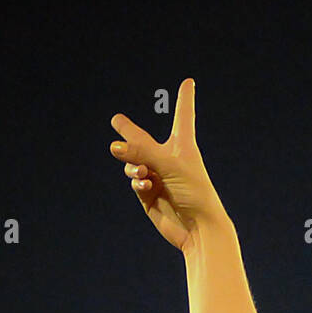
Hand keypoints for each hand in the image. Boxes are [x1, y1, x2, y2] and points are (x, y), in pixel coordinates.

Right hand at [108, 78, 223, 251]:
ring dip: (133, 164)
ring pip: (133, 161)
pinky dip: (137, 181)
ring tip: (141, 172)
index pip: (182, 116)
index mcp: (183, 145)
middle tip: (116, 120)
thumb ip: (140, 151)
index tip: (188, 82)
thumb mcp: (168, 164)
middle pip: (143, 139)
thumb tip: (113, 146)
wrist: (198, 229)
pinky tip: (144, 184)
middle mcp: (170, 159)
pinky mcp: (149, 194)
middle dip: (129, 132)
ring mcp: (158, 176)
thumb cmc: (193, 192)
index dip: (184, 98)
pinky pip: (135, 180)